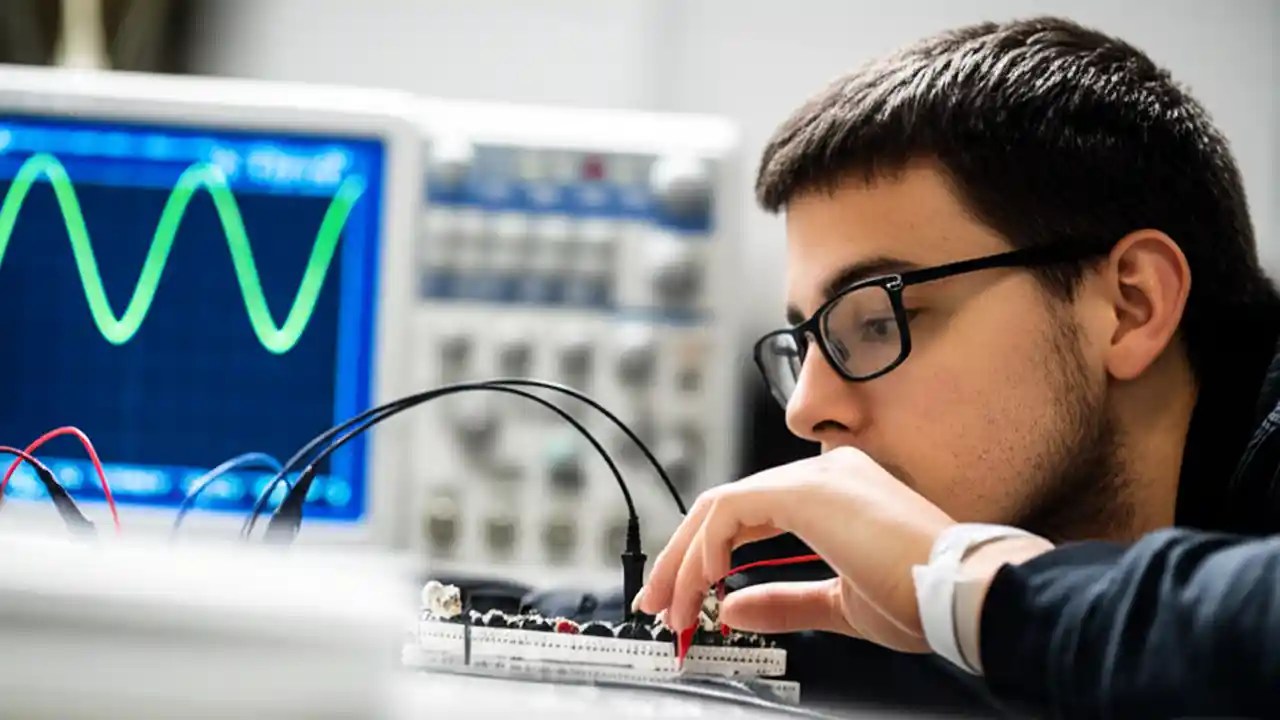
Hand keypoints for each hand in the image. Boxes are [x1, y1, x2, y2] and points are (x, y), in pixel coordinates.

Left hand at [635, 446, 955, 651]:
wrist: (966, 595)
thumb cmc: (924, 597)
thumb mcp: (840, 604)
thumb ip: (784, 601)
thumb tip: (733, 609)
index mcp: (835, 495)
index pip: (750, 514)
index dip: (706, 556)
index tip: (684, 599)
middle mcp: (823, 473)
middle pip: (726, 507)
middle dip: (682, 559)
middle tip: (656, 605)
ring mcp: (817, 476)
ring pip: (721, 506)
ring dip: (686, 560)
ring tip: (671, 606)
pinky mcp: (809, 490)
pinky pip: (732, 508)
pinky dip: (709, 545)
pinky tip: (708, 581)